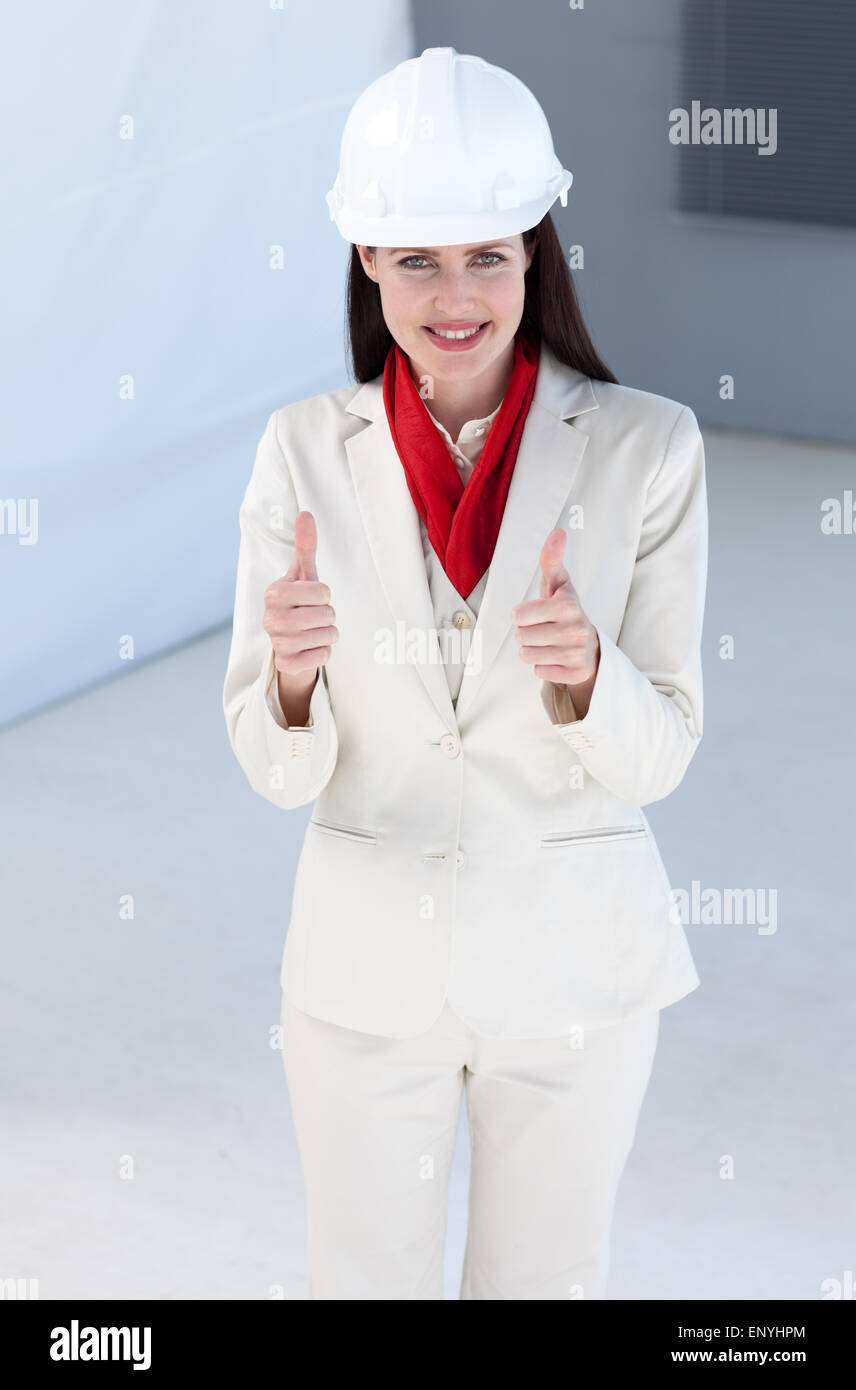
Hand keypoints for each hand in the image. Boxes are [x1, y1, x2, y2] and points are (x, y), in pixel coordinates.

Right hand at [263, 511, 337, 717]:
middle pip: (327, 614)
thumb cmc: (299, 604)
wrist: (289, 645)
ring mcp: (277, 643)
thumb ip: (305, 545)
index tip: (311, 599)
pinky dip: (324, 653)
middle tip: (314, 618)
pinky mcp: (285, 665)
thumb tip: (306, 513)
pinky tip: (310, 649)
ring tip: (313, 632)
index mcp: (274, 592)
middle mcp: (271, 618)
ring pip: (328, 635)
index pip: (323, 591)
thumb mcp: (304, 575)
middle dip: (328, 617)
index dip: (324, 596)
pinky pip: (324, 656)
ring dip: (328, 635)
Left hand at [512, 528, 599, 688]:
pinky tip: (557, 657)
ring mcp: (578, 653)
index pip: (518, 615)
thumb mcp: (558, 583)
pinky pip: (539, 672)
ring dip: (532, 650)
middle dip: (526, 633)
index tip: (537, 613)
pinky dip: (544, 666)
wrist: (590, 644)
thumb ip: (552, 558)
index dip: (522, 615)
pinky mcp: (577, 673)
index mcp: (568, 605)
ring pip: (527, 655)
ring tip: (548, 643)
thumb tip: (558, 531)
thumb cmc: (564, 609)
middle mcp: (576, 629)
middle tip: (543, 629)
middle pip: (520, 637)